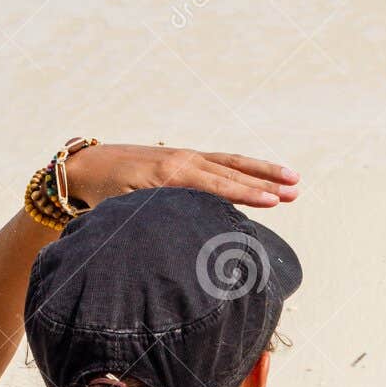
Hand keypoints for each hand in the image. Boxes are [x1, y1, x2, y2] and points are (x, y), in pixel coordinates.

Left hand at [65, 143, 298, 209]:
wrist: (88, 165)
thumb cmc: (106, 193)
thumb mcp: (125, 208)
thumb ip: (155, 214)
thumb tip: (182, 229)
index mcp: (171, 174)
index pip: (218, 185)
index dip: (247, 194)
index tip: (273, 201)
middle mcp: (184, 160)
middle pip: (233, 172)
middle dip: (266, 182)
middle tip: (296, 189)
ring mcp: (186, 157)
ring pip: (232, 164)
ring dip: (263, 172)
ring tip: (292, 179)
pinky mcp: (186, 160)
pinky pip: (222, 165)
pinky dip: (245, 171)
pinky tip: (264, 179)